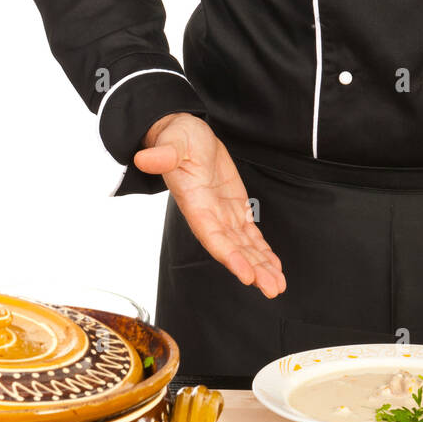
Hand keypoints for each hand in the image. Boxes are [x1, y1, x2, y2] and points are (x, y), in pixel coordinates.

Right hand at [133, 112, 285, 298]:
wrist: (186, 133)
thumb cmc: (177, 137)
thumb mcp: (172, 140)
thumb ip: (163, 153)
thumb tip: (144, 158)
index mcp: (195, 203)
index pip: (212, 236)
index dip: (230, 256)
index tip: (246, 274)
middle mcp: (209, 215)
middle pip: (232, 249)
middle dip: (253, 269)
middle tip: (272, 288)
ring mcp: (223, 214)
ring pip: (244, 246)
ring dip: (261, 265)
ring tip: (278, 285)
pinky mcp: (234, 208)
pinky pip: (250, 234)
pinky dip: (262, 250)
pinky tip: (274, 266)